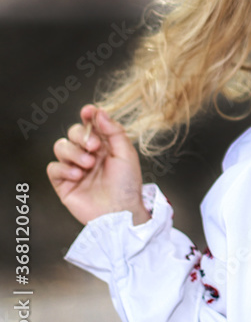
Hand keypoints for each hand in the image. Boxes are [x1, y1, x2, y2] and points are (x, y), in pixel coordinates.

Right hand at [48, 105, 148, 225]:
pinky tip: (78, 176)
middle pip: (73, 133)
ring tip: (88, 165)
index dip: (88, 115)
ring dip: (74, 152)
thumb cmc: (127, 184)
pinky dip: (64, 169)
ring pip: (60, 147)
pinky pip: (53, 167)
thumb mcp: (126, 154)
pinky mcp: (63, 183)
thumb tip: (99, 112)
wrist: (120, 211)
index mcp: (105, 146)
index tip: (88, 111)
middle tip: (95, 147)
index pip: (91, 125)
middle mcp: (88, 154)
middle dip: (82, 136)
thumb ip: (114, 131)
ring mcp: (74, 168)